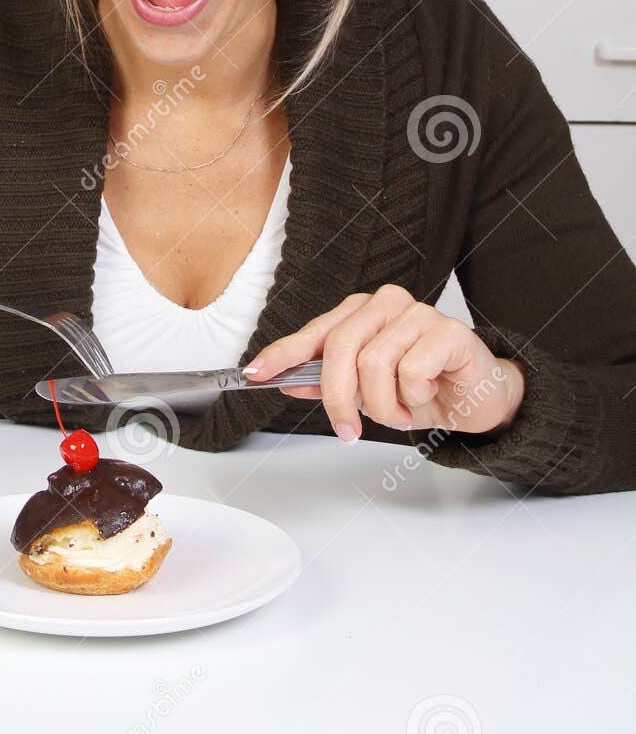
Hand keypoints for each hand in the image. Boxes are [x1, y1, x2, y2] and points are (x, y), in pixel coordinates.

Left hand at [245, 284, 524, 441]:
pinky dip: (414, 398)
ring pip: (374, 365)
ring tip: (402, 410)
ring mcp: (418, 313)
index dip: (282, 354)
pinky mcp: (448, 331)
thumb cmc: (423, 388)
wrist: (478, 399)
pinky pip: (411, 372)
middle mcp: (386, 304)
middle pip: (340, 348)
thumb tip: (286, 381)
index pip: (314, 332)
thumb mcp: (367, 391)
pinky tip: (429, 395)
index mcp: (361, 311)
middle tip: (349, 429)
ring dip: (385, 405)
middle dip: (339, 398)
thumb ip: (328, 382)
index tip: (255, 373)